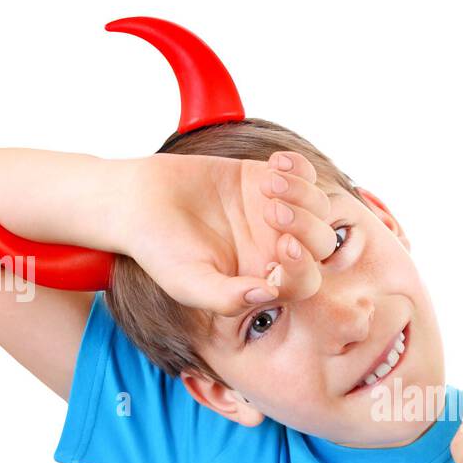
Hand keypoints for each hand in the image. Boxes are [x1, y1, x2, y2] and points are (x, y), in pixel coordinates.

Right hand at [116, 149, 335, 316]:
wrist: (139, 203)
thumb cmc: (161, 251)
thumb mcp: (188, 283)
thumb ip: (226, 298)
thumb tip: (269, 294)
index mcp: (265, 280)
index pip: (304, 282)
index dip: (303, 266)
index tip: (283, 245)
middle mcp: (278, 249)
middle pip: (322, 244)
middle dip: (307, 225)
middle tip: (271, 210)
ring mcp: (278, 213)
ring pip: (319, 206)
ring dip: (302, 193)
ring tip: (269, 184)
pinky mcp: (268, 179)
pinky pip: (304, 173)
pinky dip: (299, 167)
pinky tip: (274, 165)